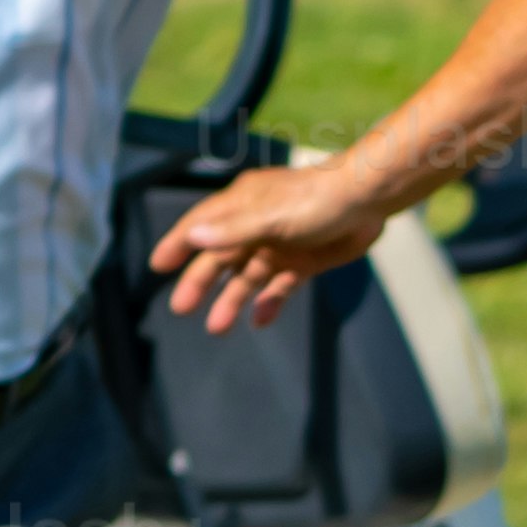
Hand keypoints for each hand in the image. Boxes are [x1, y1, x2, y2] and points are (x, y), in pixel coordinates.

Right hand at [147, 159, 389, 333]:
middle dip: (200, 281)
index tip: (157, 266)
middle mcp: (256, 226)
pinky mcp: (303, 261)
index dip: (178, 243)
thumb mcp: (271, 215)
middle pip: (220, 256)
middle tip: (181, 308)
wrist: (369, 201)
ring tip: (217, 328)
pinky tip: (259, 320)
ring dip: (232, 299)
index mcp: (242, 206)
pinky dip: (269, 302)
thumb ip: (233, 229)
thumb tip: (193, 236)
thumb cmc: (317, 199)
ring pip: (248, 276)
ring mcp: (280, 245)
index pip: (200, 225)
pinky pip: (280, 286)